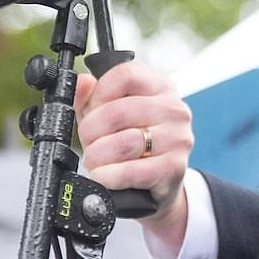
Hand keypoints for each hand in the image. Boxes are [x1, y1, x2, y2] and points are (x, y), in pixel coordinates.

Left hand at [74, 61, 192, 251]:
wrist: (158, 182)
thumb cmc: (133, 142)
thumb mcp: (111, 113)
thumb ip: (91, 97)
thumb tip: (81, 83)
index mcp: (159, 86)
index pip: (125, 76)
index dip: (98, 94)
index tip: (90, 110)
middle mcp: (173, 108)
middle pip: (118, 112)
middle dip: (91, 131)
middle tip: (87, 142)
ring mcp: (177, 138)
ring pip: (123, 143)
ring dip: (98, 155)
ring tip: (94, 161)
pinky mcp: (174, 167)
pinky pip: (131, 171)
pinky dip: (109, 176)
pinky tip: (103, 176)